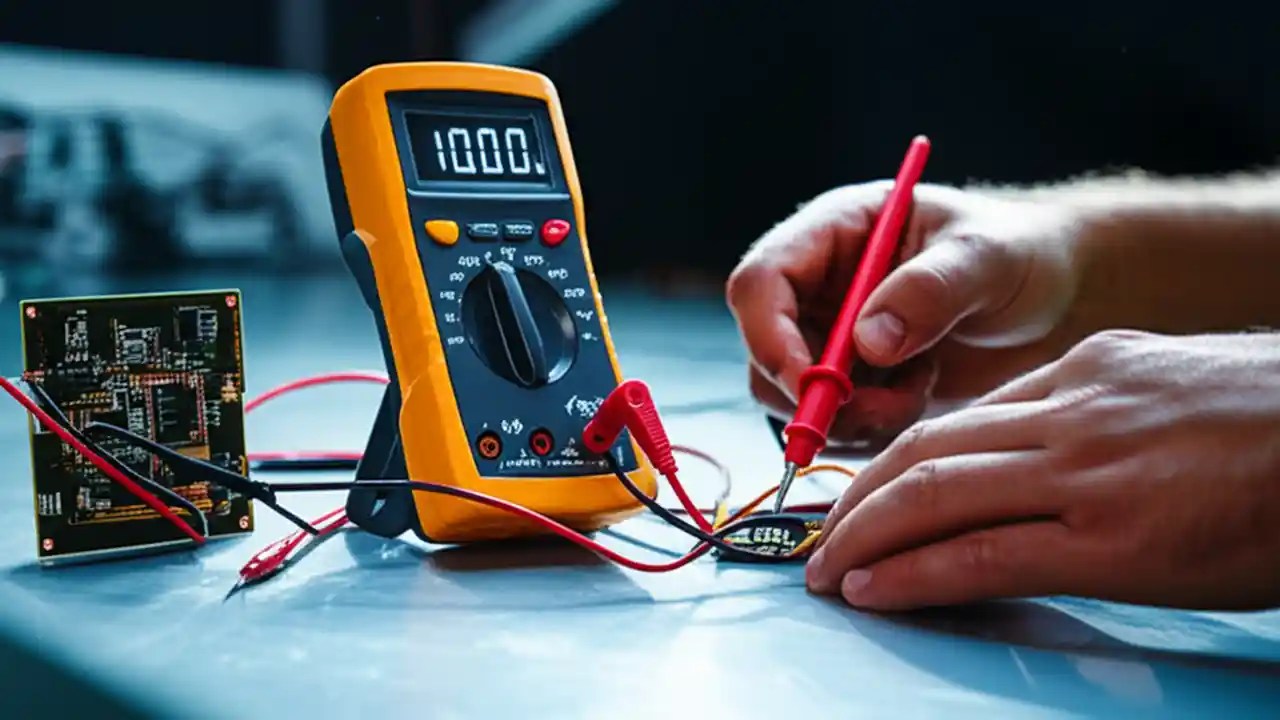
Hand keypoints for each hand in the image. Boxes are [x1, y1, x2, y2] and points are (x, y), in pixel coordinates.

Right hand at [726, 181, 1079, 445]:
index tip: (813, 384)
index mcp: (832, 233)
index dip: (769, 335)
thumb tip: (867, 342)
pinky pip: (833, 423)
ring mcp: (830, 338)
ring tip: (916, 393)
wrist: (1055, 296)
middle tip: (878, 409)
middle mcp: (818, 286)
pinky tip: (920, 396)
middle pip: (765, 350)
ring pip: (793, 397)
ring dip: (848, 416)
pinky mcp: (853, 383)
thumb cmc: (1020, 251)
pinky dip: (871, 428)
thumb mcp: (987, 257)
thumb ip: (930, 290)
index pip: (761, 281)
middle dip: (813, 392)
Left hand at [805, 330, 1279, 610]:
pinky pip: (983, 553)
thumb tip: (1037, 448)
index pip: (961, 419)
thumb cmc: (1278, 424)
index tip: (863, 496)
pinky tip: (875, 589)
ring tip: (827, 573)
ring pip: (935, 495)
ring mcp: (1089, 472)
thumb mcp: (1176, 387)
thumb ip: (1100, 408)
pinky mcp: (1115, 539)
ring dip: (864, 537)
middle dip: (856, 500)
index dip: (895, 463)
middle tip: (821, 539)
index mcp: (1088, 371)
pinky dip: (915, 572)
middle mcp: (1073, 410)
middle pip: (925, 451)